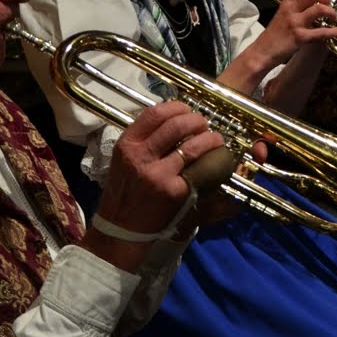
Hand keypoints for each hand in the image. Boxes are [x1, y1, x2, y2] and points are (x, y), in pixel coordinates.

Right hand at [96, 100, 227, 236]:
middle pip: (176, 125)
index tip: (187, 109)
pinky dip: (211, 162)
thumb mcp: (123, 160)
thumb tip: (173, 120)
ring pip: (192, 145)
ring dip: (210, 138)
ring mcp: (158, 174)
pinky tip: (215, 162)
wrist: (121, 229)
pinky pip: (198, 170)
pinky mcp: (173, 191)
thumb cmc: (124, 193)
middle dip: (197, 120)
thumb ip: (143, 140)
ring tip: (215, 139)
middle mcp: (140, 156)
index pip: (154, 113)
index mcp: (127, 144)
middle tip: (204, 124)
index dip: (176, 107)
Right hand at [252, 0, 336, 66]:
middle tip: (329, 5)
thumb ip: (293, 8)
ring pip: (319, 8)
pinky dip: (334, 32)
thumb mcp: (281, 16)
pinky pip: (321, 32)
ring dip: (331, 12)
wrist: (262, 52)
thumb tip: (309, 5)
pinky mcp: (300, 37)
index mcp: (286, 3)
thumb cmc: (272, 36)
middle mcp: (291, 10)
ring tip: (334, 17)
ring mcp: (296, 23)